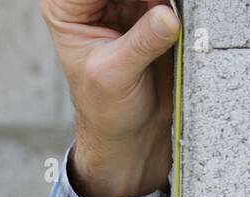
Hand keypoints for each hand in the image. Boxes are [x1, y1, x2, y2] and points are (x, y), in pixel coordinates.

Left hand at [39, 0, 179, 196]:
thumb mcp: (116, 76)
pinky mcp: (153, 4)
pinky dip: (179, 2)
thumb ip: (141, 43)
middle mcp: (91, 0)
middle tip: (161, 9)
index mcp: (66, 9)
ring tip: (175, 13)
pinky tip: (183, 14)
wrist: (131, 130)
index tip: (152, 4)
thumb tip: (168, 16)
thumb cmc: (107, 109)